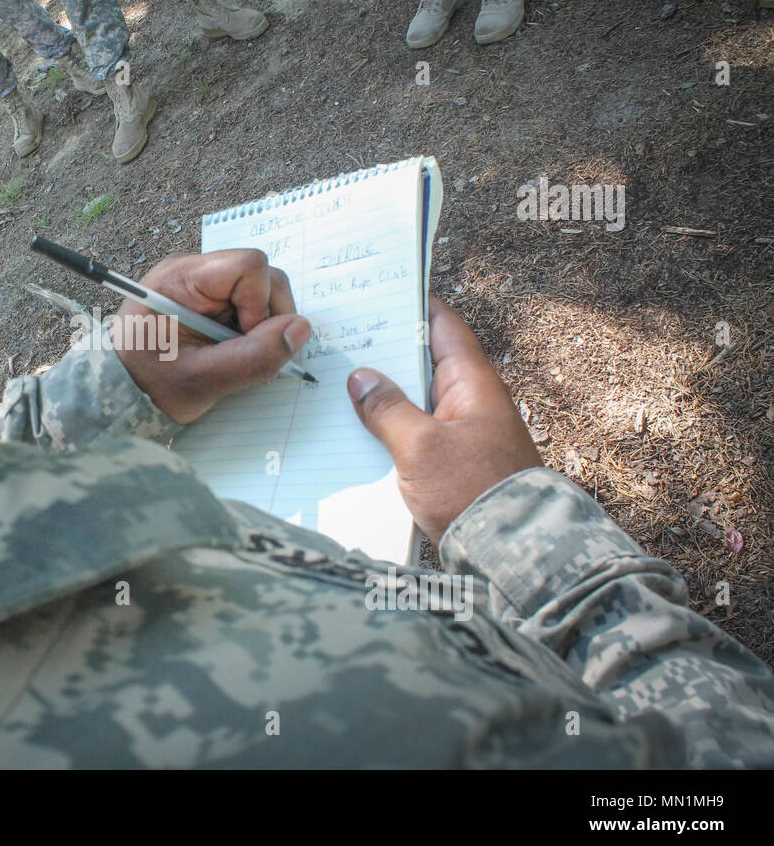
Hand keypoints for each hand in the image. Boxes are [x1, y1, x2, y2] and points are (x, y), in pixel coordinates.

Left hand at [114, 250, 312, 423]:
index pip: (249, 265)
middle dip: (267, 317)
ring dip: (260, 327)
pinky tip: (229, 352)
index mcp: (181, 278)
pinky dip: (250, 332)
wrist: (119, 396)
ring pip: (261, 292)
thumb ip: (253, 357)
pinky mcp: (209, 303)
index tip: (244, 340)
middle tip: (244, 353)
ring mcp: (202, 287)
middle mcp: (194, 273)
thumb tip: (302, 329)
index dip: (261, 303)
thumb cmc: (149, 386)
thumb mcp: (202, 380)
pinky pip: (249, 306)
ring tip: (233, 356)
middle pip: (261, 276)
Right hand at [347, 297, 541, 541]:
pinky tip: (357, 429)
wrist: (509, 552)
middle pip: (424, 362)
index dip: (413, 305)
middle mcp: (470, 401)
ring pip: (417, 398)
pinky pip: (417, 431)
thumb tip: (361, 377)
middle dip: (387, 350)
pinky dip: (390, 425)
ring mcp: (462, 432)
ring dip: (384, 392)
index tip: (379, 292)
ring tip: (336, 379)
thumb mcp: (420, 447)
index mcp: (472, 384)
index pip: (444, 326)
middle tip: (341, 337)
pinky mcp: (452, 461)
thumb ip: (387, 409)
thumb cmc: (471, 492)